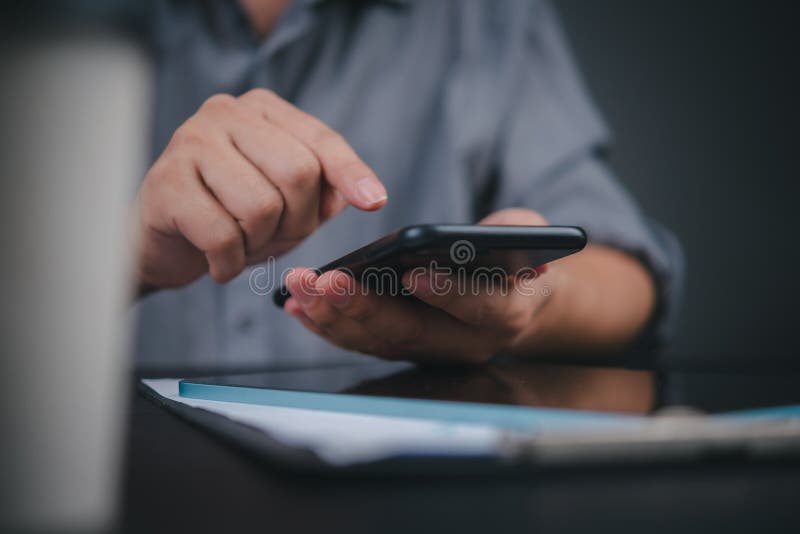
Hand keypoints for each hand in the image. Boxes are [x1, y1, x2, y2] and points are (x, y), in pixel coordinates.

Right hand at [135, 89, 386, 290]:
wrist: (164, 242)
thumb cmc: (232, 216)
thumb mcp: (289, 204)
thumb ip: (325, 192)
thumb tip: (363, 194)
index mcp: (262, 110)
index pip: (320, 140)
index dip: (350, 173)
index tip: (375, 202)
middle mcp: (225, 113)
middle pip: (297, 172)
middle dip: (299, 221)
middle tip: (277, 238)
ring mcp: (190, 142)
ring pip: (261, 206)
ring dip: (260, 244)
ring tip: (241, 245)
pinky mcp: (165, 182)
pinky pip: (222, 235)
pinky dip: (229, 263)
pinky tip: (218, 261)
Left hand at [282, 209, 553, 363]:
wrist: (512, 301)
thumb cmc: (515, 261)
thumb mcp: (526, 237)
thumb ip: (516, 233)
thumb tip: (490, 236)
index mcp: (506, 314)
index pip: (480, 309)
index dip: (448, 293)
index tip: (413, 274)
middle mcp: (467, 343)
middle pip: (413, 331)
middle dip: (364, 307)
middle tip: (327, 282)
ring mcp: (431, 351)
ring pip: (379, 341)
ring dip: (334, 317)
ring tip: (301, 288)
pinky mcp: (403, 349)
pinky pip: (361, 342)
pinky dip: (327, 325)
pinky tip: (298, 304)